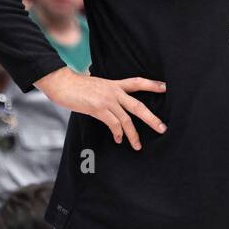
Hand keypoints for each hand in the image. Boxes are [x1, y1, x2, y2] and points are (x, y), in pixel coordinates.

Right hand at [35, 67, 167, 149]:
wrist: (62, 83)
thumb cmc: (78, 86)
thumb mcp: (97, 85)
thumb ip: (108, 91)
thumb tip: (113, 101)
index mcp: (115, 84)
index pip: (138, 82)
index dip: (152, 84)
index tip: (166, 87)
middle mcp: (114, 91)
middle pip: (138, 106)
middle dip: (152, 118)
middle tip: (162, 128)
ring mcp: (107, 100)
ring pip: (126, 119)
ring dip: (133, 134)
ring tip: (138, 145)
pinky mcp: (98, 108)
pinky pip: (113, 124)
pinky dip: (118, 133)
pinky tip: (119, 139)